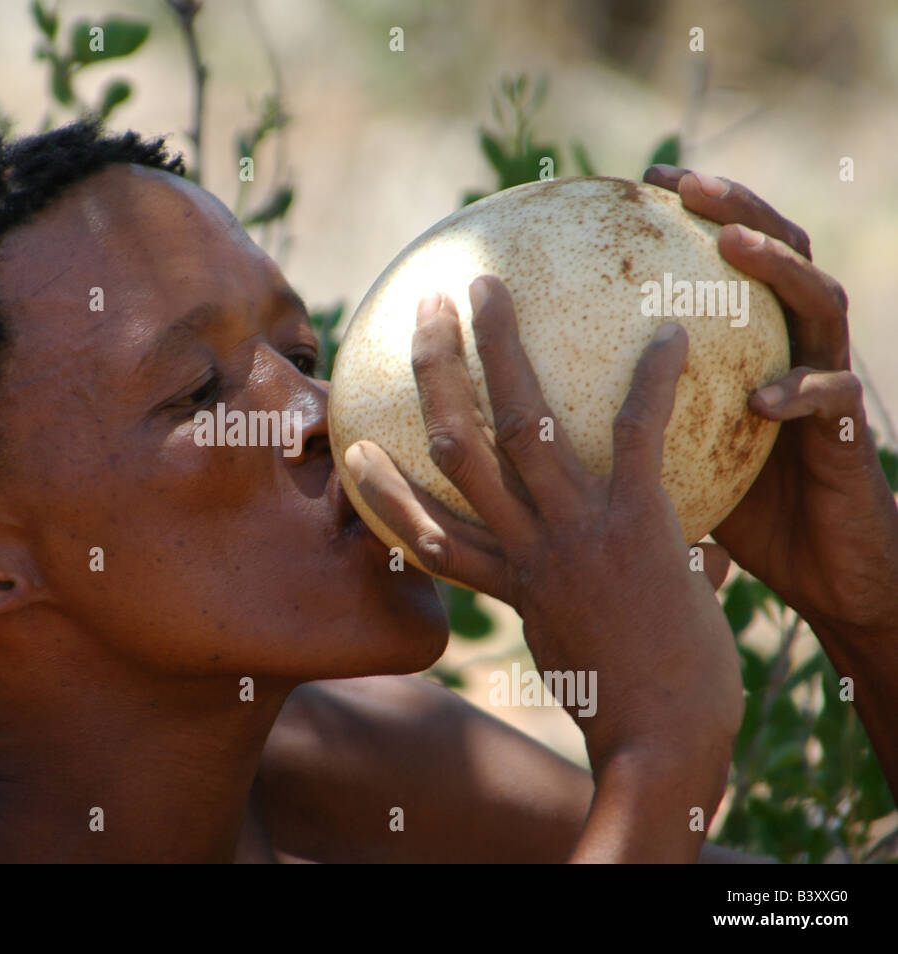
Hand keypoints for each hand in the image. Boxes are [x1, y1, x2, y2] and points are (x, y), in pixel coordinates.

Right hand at [344, 278, 742, 784]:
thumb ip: (597, 595)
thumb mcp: (588, 647)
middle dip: (436, 372)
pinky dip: (648, 382)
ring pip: (517, 426)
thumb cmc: (633, 705)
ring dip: (500, 349)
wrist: (667, 742)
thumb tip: (669, 557)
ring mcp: (573, 533)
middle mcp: (525, 550)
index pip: (425, 529)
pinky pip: (631, 435)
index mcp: (505, 584)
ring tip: (488, 288)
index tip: (356, 448)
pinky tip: (670, 335)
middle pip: (456, 448)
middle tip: (428, 309)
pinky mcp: (634, 524)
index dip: (384, 488)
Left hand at [643, 165, 897, 637]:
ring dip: (778, 269)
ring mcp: (827, 387)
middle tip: (687, 179)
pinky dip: (800, 393)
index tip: (642, 179)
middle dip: (738, 207)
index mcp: (751, 350)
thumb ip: (630, 418)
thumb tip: (533, 403)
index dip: (694, 215)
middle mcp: (793, 352)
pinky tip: (765, 398)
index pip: (729, 262)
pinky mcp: (848, 439)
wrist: (822, 572)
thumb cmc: (739, 510)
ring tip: (734, 245)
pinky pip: (832, 403)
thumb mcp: (670, 455)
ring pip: (819, 305)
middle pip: (779, 255)